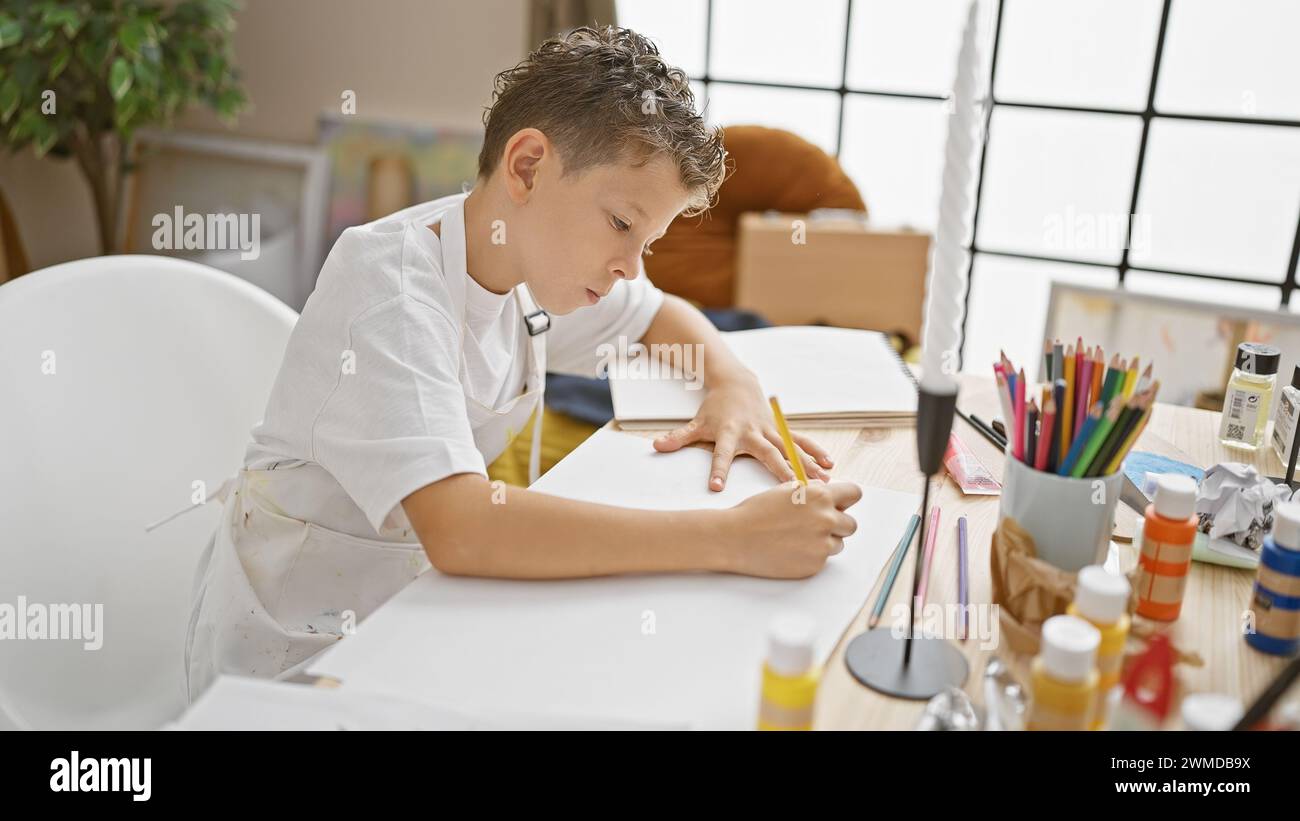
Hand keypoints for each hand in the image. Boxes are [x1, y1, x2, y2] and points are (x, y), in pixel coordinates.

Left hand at [652, 375, 833, 489]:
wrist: (736, 382)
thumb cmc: (715, 408)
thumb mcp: (695, 422)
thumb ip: (678, 437)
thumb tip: (656, 446)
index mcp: (729, 433)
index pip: (722, 453)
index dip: (718, 469)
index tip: (717, 487)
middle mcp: (753, 432)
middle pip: (768, 454)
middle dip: (781, 471)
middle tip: (793, 491)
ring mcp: (770, 430)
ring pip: (790, 449)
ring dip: (806, 465)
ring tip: (822, 483)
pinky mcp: (781, 428)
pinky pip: (800, 441)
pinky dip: (814, 451)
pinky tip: (829, 466)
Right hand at [718, 480, 861, 577]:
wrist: (735, 538)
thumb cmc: (757, 512)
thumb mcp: (786, 491)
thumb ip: (813, 492)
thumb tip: (831, 494)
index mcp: (820, 495)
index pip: (855, 493)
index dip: (846, 499)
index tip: (839, 504)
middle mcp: (827, 519)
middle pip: (851, 524)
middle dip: (836, 524)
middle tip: (814, 526)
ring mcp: (822, 544)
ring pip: (839, 543)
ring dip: (825, 541)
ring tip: (797, 538)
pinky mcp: (815, 564)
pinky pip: (823, 559)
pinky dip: (811, 556)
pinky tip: (790, 550)